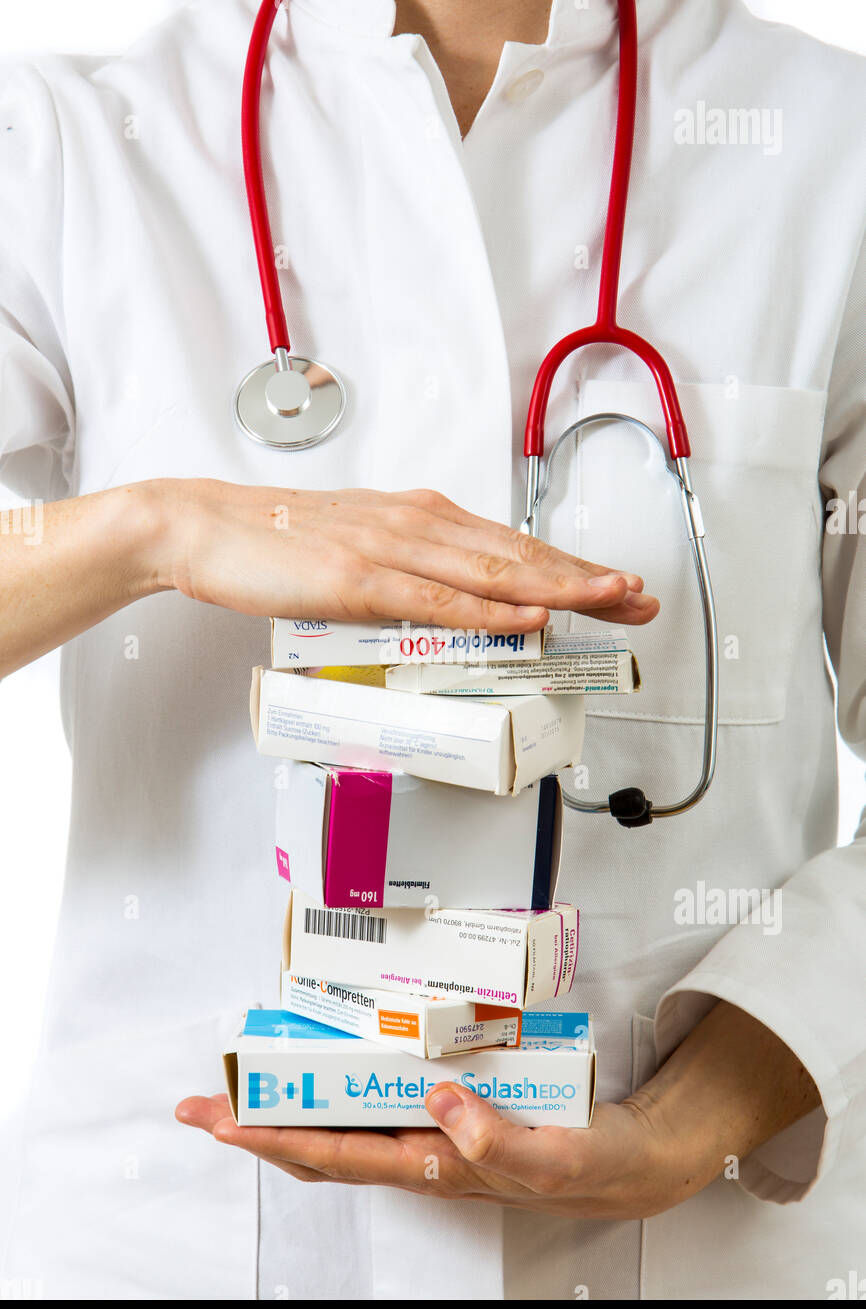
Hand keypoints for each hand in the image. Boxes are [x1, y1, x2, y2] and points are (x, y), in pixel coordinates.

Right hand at [146, 479, 658, 629]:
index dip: (572, 567)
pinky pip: (436, 598)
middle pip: (518, 555)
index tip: (617, 587)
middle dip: (587, 578)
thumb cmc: (278, 542)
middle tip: (640, 599)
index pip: (512, 545)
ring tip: (611, 599)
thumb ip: (408, 573)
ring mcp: (391, 550)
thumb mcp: (359, 550)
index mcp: (421, 518)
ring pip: (491, 571)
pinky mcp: (359, 578)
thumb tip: (450, 606)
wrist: (206, 525)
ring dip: (557, 587)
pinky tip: (525, 618)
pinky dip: (488, 609)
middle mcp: (418, 524)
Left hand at [176, 1088, 680, 1218]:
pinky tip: (341, 1065)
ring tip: (254, 1081)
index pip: (338, 1155)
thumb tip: (439, 1101)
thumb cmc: (591, 1165)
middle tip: (207, 1100)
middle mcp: (424, 1152)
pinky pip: (387, 1100)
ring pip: (349, 1125)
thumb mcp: (552, 1157)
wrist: (634, 1160)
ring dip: (297, 1107)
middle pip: (324, 1146)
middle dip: (261, 1126)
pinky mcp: (455, 1110)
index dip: (274, 1139)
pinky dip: (351, 1085)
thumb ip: (497, 1138)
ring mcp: (436, 1132)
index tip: (222, 1119)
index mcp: (437, 1165)